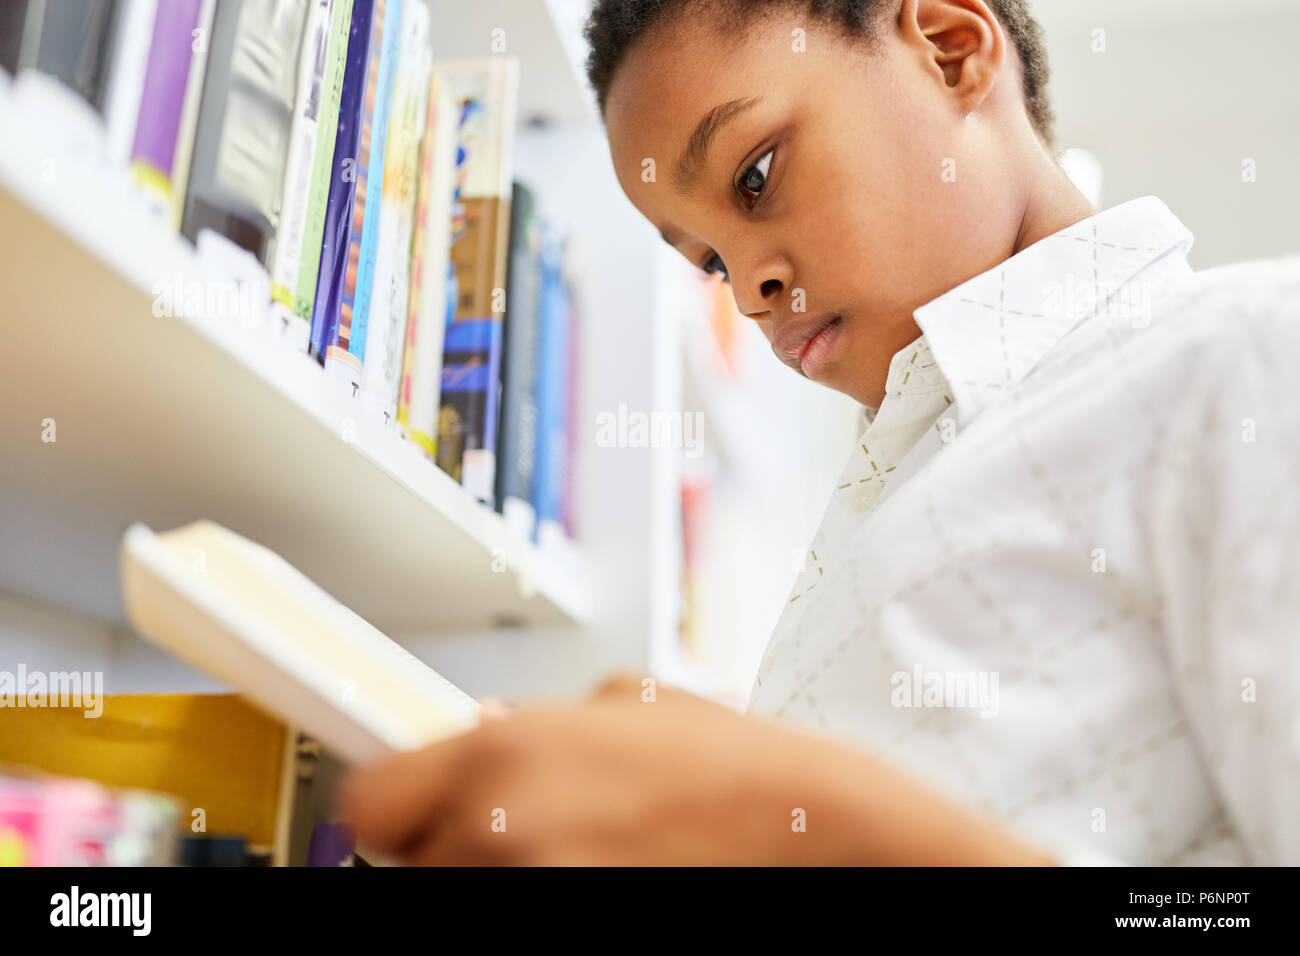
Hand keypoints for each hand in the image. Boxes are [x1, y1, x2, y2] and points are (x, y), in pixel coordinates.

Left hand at [341, 674, 1055, 864]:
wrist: (811, 828)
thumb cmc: (731, 766)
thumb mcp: (625, 705)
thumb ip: (531, 720)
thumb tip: (479, 728)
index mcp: (502, 755)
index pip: (371, 804)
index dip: (398, 807)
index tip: (416, 811)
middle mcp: (500, 830)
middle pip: (411, 863)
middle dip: (456, 844)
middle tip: (522, 832)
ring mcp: (528, 893)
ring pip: (462, 891)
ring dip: (498, 873)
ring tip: (579, 852)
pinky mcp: (569, 925)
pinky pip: (512, 909)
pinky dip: (541, 891)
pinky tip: (602, 868)